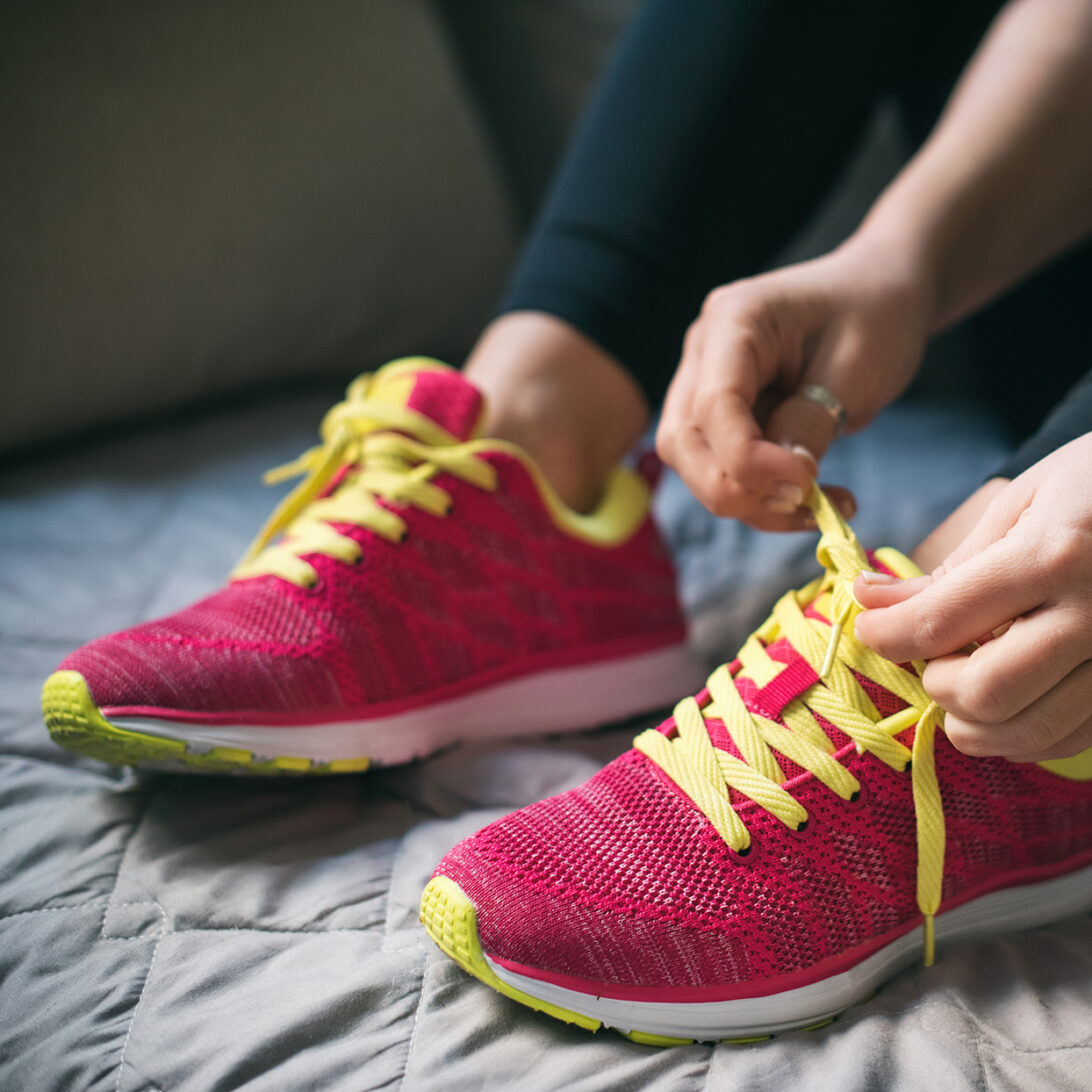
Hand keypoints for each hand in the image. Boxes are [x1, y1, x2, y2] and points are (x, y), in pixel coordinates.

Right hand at [655, 239, 932, 529]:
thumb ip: (812, 419)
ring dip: (751, 501)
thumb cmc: (877, 313)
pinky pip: (724, 469)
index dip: (749, 459)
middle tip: (804, 503)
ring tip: (821, 506)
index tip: (805, 483)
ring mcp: (705, 384)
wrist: (883, 293)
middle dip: (736, 489)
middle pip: (683, 443)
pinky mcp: (722, 417)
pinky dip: (765, 497)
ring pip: (696, 465)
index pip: (714, 406)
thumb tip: (783, 480)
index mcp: (733, 320)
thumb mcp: (859, 364)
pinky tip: (815, 499)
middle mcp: (704, 352)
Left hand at [855, 436, 1091, 760]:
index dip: (886, 634)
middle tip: (929, 658)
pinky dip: (1024, 734)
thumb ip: (951, 566)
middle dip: (935, 684)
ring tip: (963, 683)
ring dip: (973, 721)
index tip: (871, 627)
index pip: (940, 620)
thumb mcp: (1024, 501)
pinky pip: (1072, 740)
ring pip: (1028, 732)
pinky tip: (1011, 701)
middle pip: (983, 691)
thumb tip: (872, 599)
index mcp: (1056, 554)